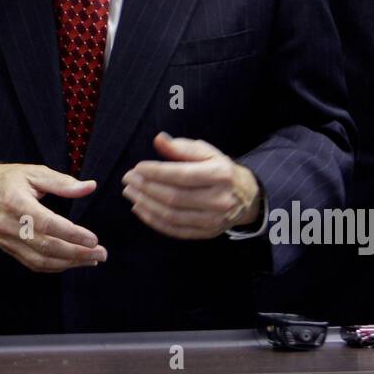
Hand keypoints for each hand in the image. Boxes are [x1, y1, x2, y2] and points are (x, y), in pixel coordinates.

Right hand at [0, 162, 107, 272]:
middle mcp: (8, 225)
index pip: (47, 223)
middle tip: (100, 253)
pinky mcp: (7, 249)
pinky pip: (32, 263)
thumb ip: (62, 182)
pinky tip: (71, 262)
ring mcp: (6, 240)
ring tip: (91, 260)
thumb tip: (89, 187)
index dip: (72, 234)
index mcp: (15, 202)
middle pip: (46, 246)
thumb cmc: (6, 179)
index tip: (93, 239)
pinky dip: (54, 267)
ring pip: (40, 260)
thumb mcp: (33, 172)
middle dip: (77, 253)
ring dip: (69, 263)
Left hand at [122, 132, 261, 239]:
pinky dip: (154, 220)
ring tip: (130, 193)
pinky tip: (140, 209)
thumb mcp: (206, 152)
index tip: (137, 167)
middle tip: (127, 179)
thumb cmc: (221, 169)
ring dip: (146, 204)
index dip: (156, 172)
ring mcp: (214, 220)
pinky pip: (175, 230)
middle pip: (174, 196)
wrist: (246, 196)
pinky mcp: (207, 233)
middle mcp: (219, 199)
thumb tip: (158, 139)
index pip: (182, 174)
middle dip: (146, 187)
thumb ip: (181, 147)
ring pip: (172, 215)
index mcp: (220, 174)